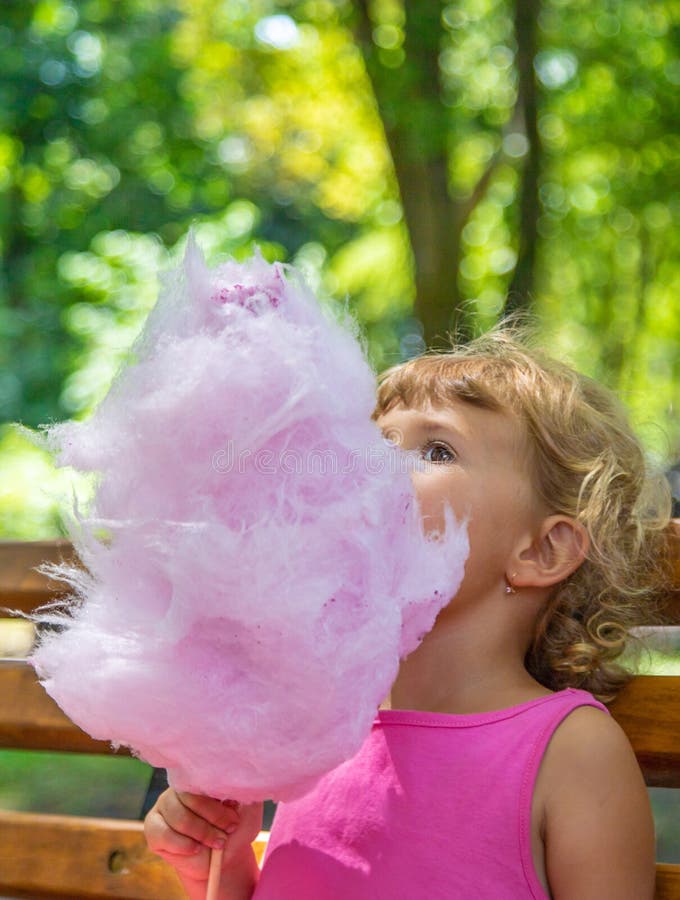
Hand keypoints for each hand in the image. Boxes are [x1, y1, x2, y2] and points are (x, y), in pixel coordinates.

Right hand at [144, 788, 262, 893]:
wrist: (219, 860)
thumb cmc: (234, 830)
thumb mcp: (248, 811)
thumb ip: (246, 794)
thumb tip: (239, 783)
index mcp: (200, 778)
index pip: (203, 778)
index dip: (218, 802)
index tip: (235, 817)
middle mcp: (179, 787)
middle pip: (190, 797)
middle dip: (212, 819)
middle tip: (227, 834)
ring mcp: (164, 805)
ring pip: (179, 817)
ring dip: (201, 834)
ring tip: (217, 844)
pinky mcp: (152, 826)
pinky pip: (164, 834)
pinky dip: (183, 845)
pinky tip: (196, 849)